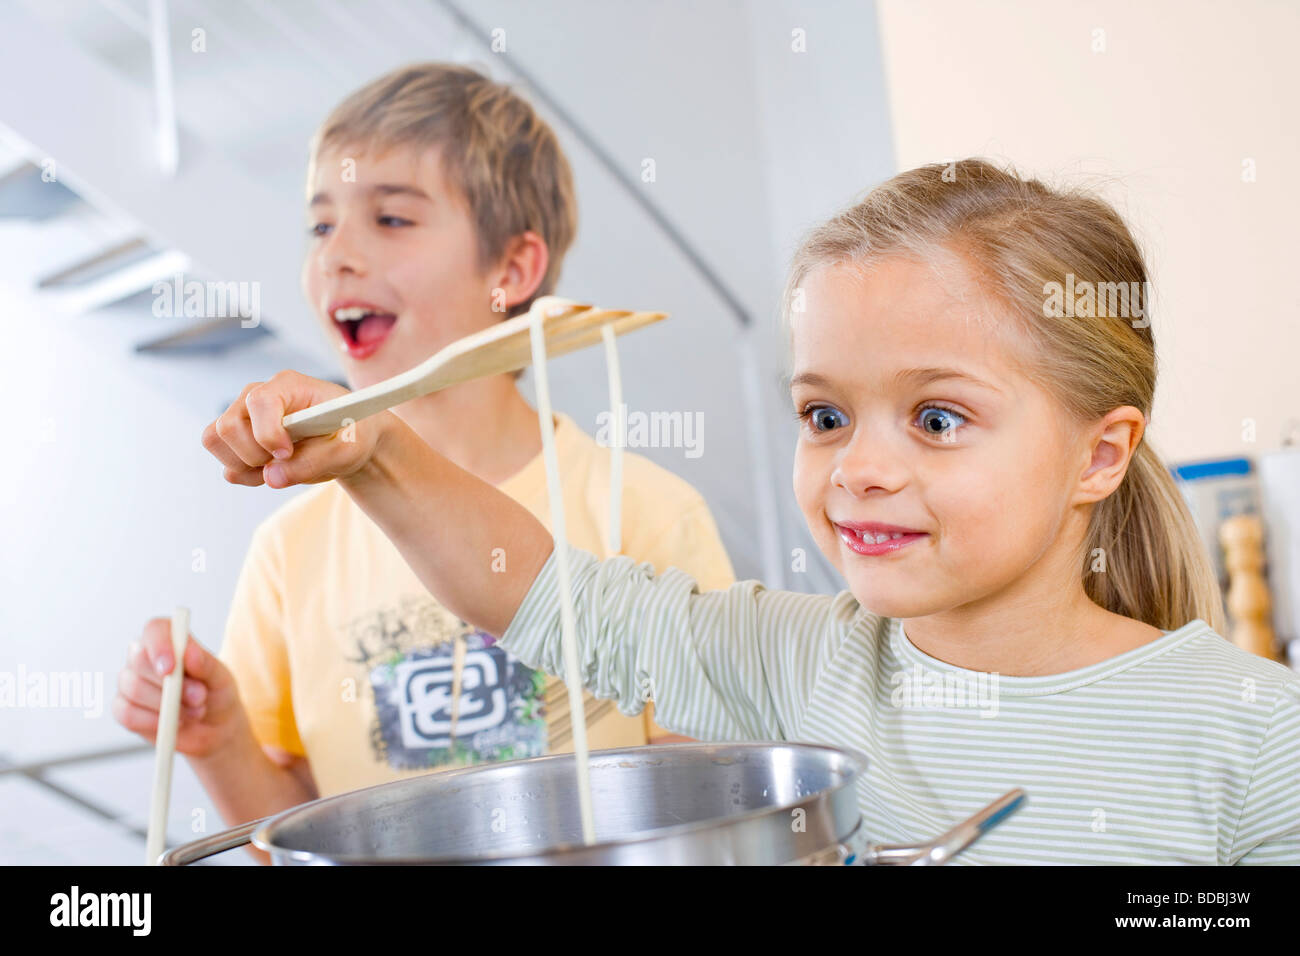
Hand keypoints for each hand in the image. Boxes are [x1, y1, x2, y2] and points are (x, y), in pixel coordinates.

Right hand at [112, 619, 245, 757]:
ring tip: (195, 712)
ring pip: (134, 688)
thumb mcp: (221, 679)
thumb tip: (189, 653)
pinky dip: (152, 721)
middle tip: (199, 697)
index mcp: (170, 640)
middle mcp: (144, 656)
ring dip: (167, 705)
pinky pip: (127, 713)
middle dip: (170, 683)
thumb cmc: (216, 694)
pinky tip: (172, 723)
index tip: (171, 668)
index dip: (160, 646)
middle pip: (139, 659)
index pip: (155, 630)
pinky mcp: (124, 708)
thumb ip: (206, 664)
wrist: (214, 727)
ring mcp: (131, 682)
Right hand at [201, 370, 389, 488]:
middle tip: (287, 461)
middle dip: (254, 455)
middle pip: (227, 426)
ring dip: (245, 465)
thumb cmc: (349, 434)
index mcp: (288, 385)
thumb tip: (270, 477)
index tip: (288, 453)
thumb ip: (314, 461)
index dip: (268, 433)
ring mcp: (242, 415)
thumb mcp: (347, 449)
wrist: (345, 440)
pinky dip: (245, 474)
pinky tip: (271, 471)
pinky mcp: (237, 437)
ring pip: (215, 441)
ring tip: (279, 467)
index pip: (259, 402)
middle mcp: (256, 395)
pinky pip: (224, 461)